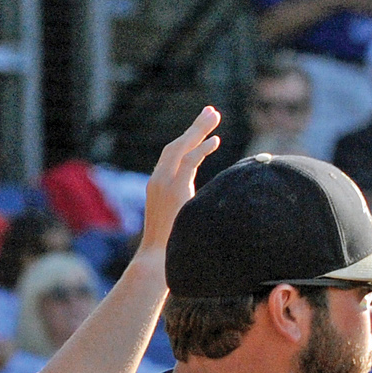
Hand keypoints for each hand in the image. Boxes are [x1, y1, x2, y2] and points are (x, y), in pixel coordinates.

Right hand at [138, 107, 221, 255]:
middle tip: (212, 111)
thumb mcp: (179, 220)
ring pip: (181, 148)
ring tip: (214, 116)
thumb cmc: (170, 247)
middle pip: (176, 145)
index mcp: (158, 186)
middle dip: (195, 127)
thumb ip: (187, 206)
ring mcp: (163, 184)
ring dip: (199, 130)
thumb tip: (205, 206)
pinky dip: (202, 149)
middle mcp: (158, 180)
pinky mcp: (172, 189)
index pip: (172, 155)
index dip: (188, 140)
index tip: (204, 130)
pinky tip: (215, 140)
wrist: (156, 261)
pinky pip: (188, 163)